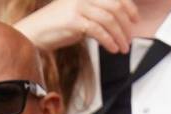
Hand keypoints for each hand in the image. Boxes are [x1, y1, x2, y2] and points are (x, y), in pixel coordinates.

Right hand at [16, 0, 138, 53]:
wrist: (35, 32)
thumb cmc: (57, 26)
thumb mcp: (80, 14)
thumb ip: (97, 15)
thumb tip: (118, 24)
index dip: (129, 7)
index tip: (135, 19)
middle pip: (114, 7)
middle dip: (126, 25)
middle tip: (129, 38)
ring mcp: (78, 7)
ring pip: (108, 20)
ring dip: (119, 36)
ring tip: (123, 47)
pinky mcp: (74, 21)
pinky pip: (98, 31)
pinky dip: (109, 41)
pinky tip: (112, 48)